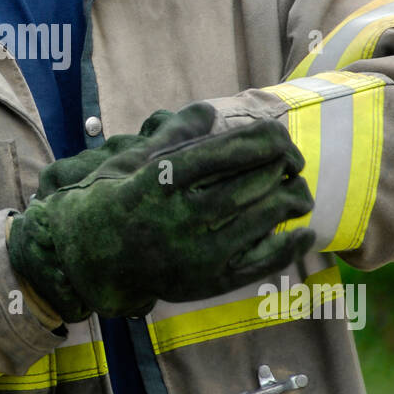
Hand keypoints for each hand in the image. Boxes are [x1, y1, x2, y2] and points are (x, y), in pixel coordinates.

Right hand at [8, 102, 315, 323]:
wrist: (90, 260)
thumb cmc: (115, 202)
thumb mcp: (133, 162)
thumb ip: (173, 135)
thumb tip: (209, 111)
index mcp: (160, 182)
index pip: (226, 152)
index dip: (265, 142)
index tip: (280, 139)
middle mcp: (178, 218)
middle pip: (250, 183)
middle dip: (281, 167)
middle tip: (293, 161)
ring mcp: (195, 254)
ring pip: (260, 218)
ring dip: (290, 199)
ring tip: (299, 190)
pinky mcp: (207, 282)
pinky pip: (260, 262)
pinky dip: (289, 246)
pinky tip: (303, 231)